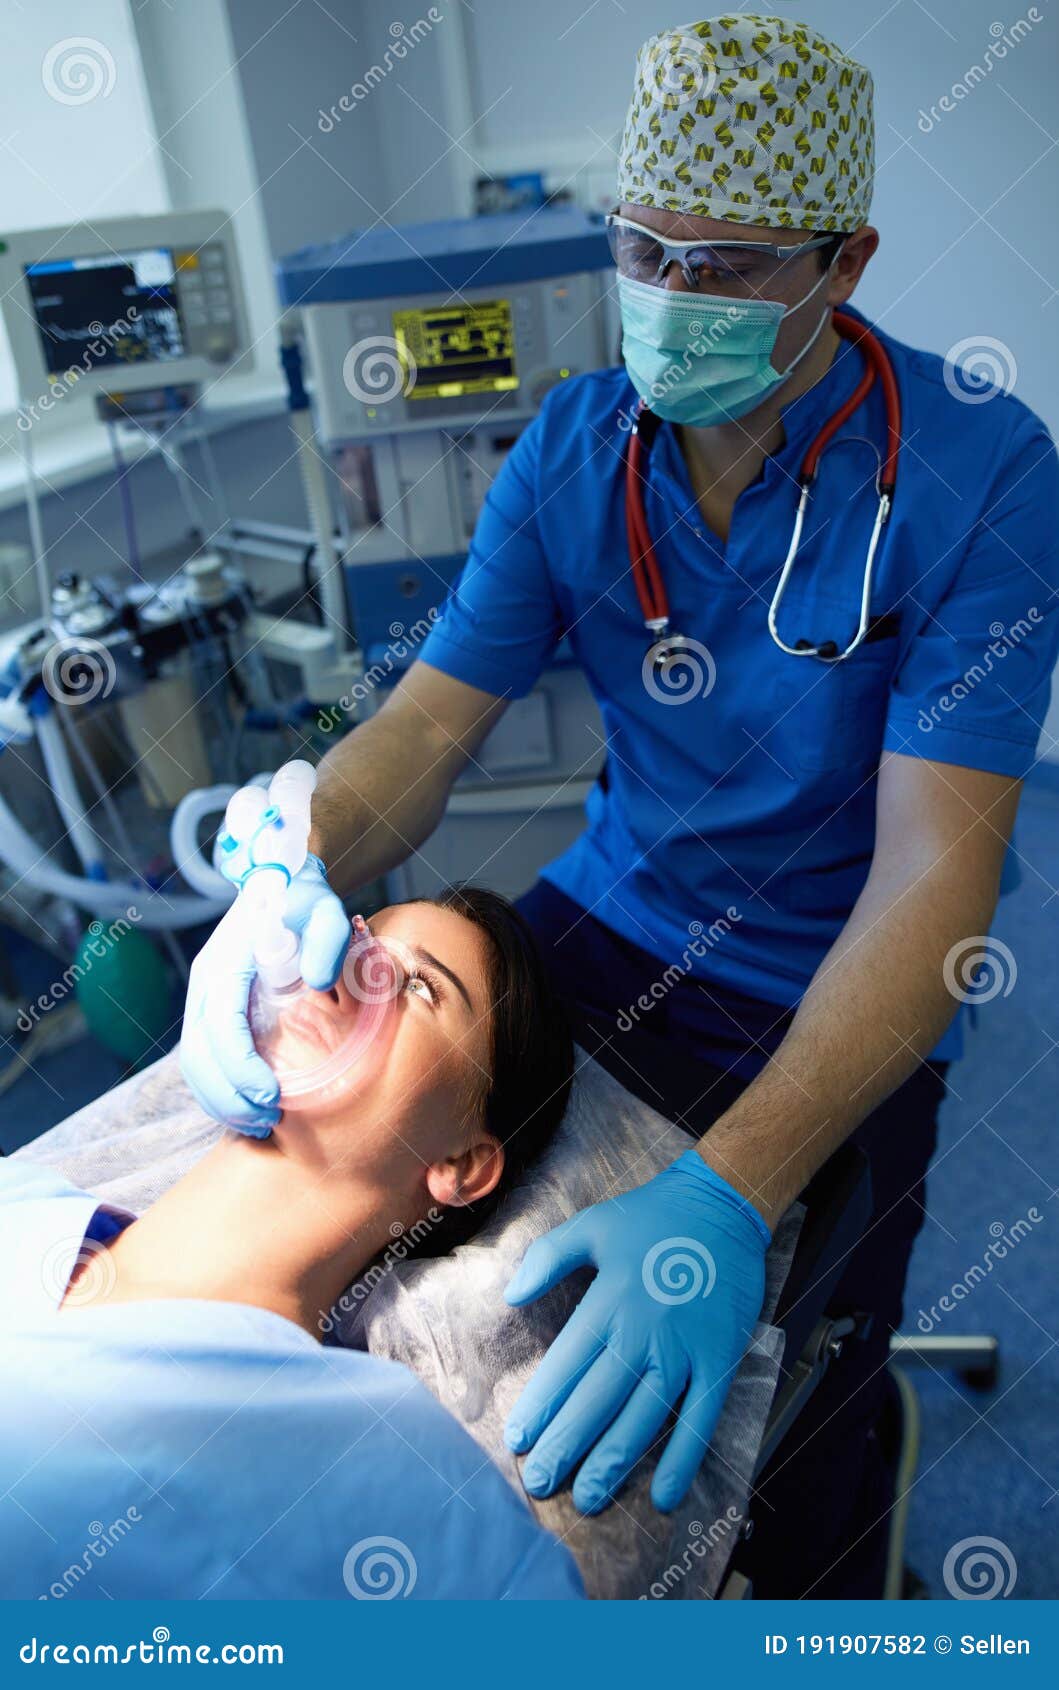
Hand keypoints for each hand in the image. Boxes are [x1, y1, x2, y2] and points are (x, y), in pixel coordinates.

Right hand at [179, 853, 349, 1135]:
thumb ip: (327, 938)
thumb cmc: (302, 899)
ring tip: (259, 1124)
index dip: (239, 1068)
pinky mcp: (210, 1011)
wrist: (278, 883)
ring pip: (194, 1064)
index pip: (220, 1027)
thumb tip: (320, 982)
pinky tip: (245, 1109)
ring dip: (219, 1101)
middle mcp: (205, 985)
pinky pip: (201, 1060)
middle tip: (268, 1122)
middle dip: (227, 1097)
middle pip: (198, 1056)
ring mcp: (202, 999)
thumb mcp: (324, 908)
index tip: (269, 1096)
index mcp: (224, 966)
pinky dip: (217, 1092)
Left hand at [503, 1151, 769, 1513]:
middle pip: (598, 1401)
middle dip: (566, 1446)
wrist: (724, 1206)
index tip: (518, 1439)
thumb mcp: (593, 1224)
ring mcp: (685, 1350)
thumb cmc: (653, 1216)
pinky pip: (701, 1418)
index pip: (566, 1365)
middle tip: (541, 1482)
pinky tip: (663, 1495)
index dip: (541, 1405)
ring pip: (644, 1417)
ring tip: (587, 1497)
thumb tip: (510, 1295)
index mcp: (609, 1301)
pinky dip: (684, 1459)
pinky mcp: (721, 1360)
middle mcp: (644, 1331)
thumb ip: (548, 1258)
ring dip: (614, 1461)